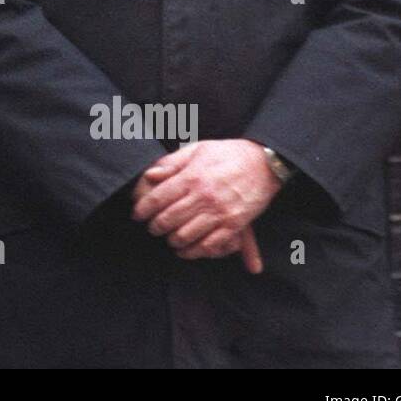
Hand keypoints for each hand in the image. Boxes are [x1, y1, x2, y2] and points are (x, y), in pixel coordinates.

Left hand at [131, 141, 280, 271]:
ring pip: (186, 235)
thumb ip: (172, 163)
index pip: (158, 198)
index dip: (143, 209)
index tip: (136, 215)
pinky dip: (194, 251)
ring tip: (168, 238)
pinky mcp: (234, 225)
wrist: (263, 163)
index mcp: (192, 177)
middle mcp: (204, 197)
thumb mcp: (197, 150)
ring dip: (172, 240)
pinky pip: (209, 245)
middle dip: (155, 227)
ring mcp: (219, 212)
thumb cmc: (227, 154)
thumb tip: (150, 174)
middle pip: (169, 219)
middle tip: (151, 228)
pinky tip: (186, 249)